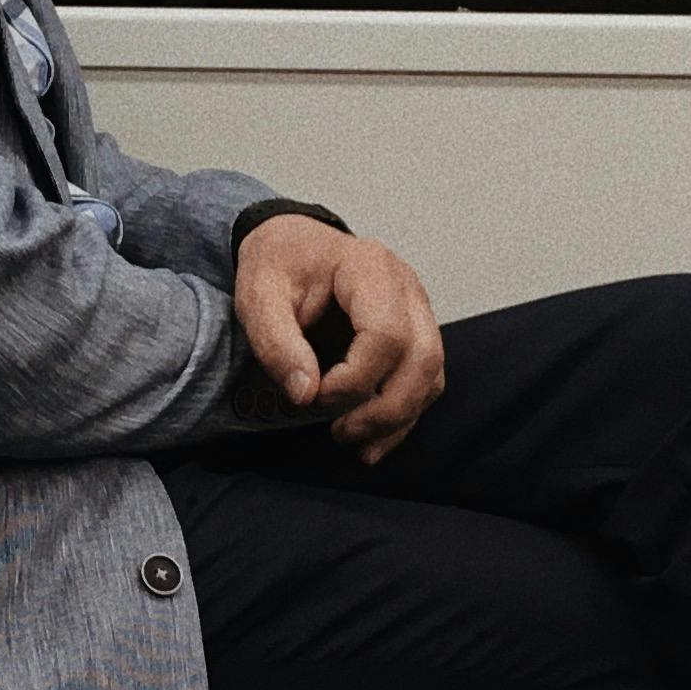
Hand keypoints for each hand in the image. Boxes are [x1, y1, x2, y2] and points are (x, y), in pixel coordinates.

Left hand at [233, 213, 444, 465]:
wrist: (292, 245)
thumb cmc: (279, 265)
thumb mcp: (259, 296)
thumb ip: (277, 343)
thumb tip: (305, 394)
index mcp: (370, 268)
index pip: (385, 335)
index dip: (355, 379)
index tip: (314, 397)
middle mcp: (406, 288)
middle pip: (422, 359)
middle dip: (384, 409)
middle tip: (338, 432)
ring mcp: (417, 311)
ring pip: (431, 375)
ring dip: (398, 419)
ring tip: (356, 444)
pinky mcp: (415, 334)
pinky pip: (424, 382)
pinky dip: (403, 415)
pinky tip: (372, 439)